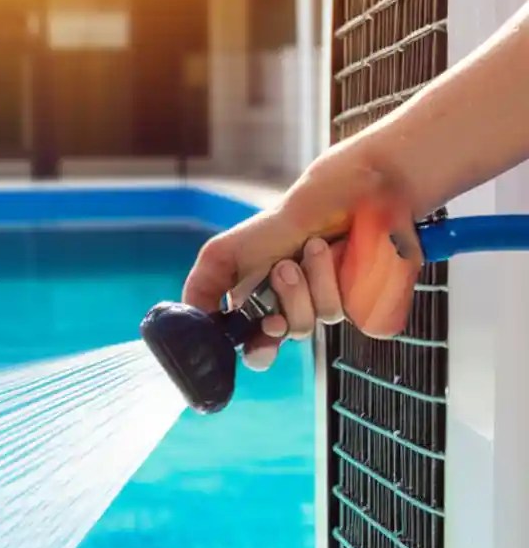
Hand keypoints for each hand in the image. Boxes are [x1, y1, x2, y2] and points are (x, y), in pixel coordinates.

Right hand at [183, 149, 423, 370]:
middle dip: (278, 313)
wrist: (338, 197)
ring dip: (304, 284)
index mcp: (255, 309)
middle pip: (275, 346)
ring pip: (305, 326)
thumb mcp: (223, 253)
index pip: (251, 350)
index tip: (260, 334)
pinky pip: (339, 315)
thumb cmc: (280, 224)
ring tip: (309, 248)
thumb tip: (190, 323)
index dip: (254, 349)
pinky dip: (330, 280)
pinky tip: (329, 252)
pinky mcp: (357, 306)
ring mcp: (320, 310)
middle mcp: (287, 313)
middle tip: (284, 273)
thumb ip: (201, 289)